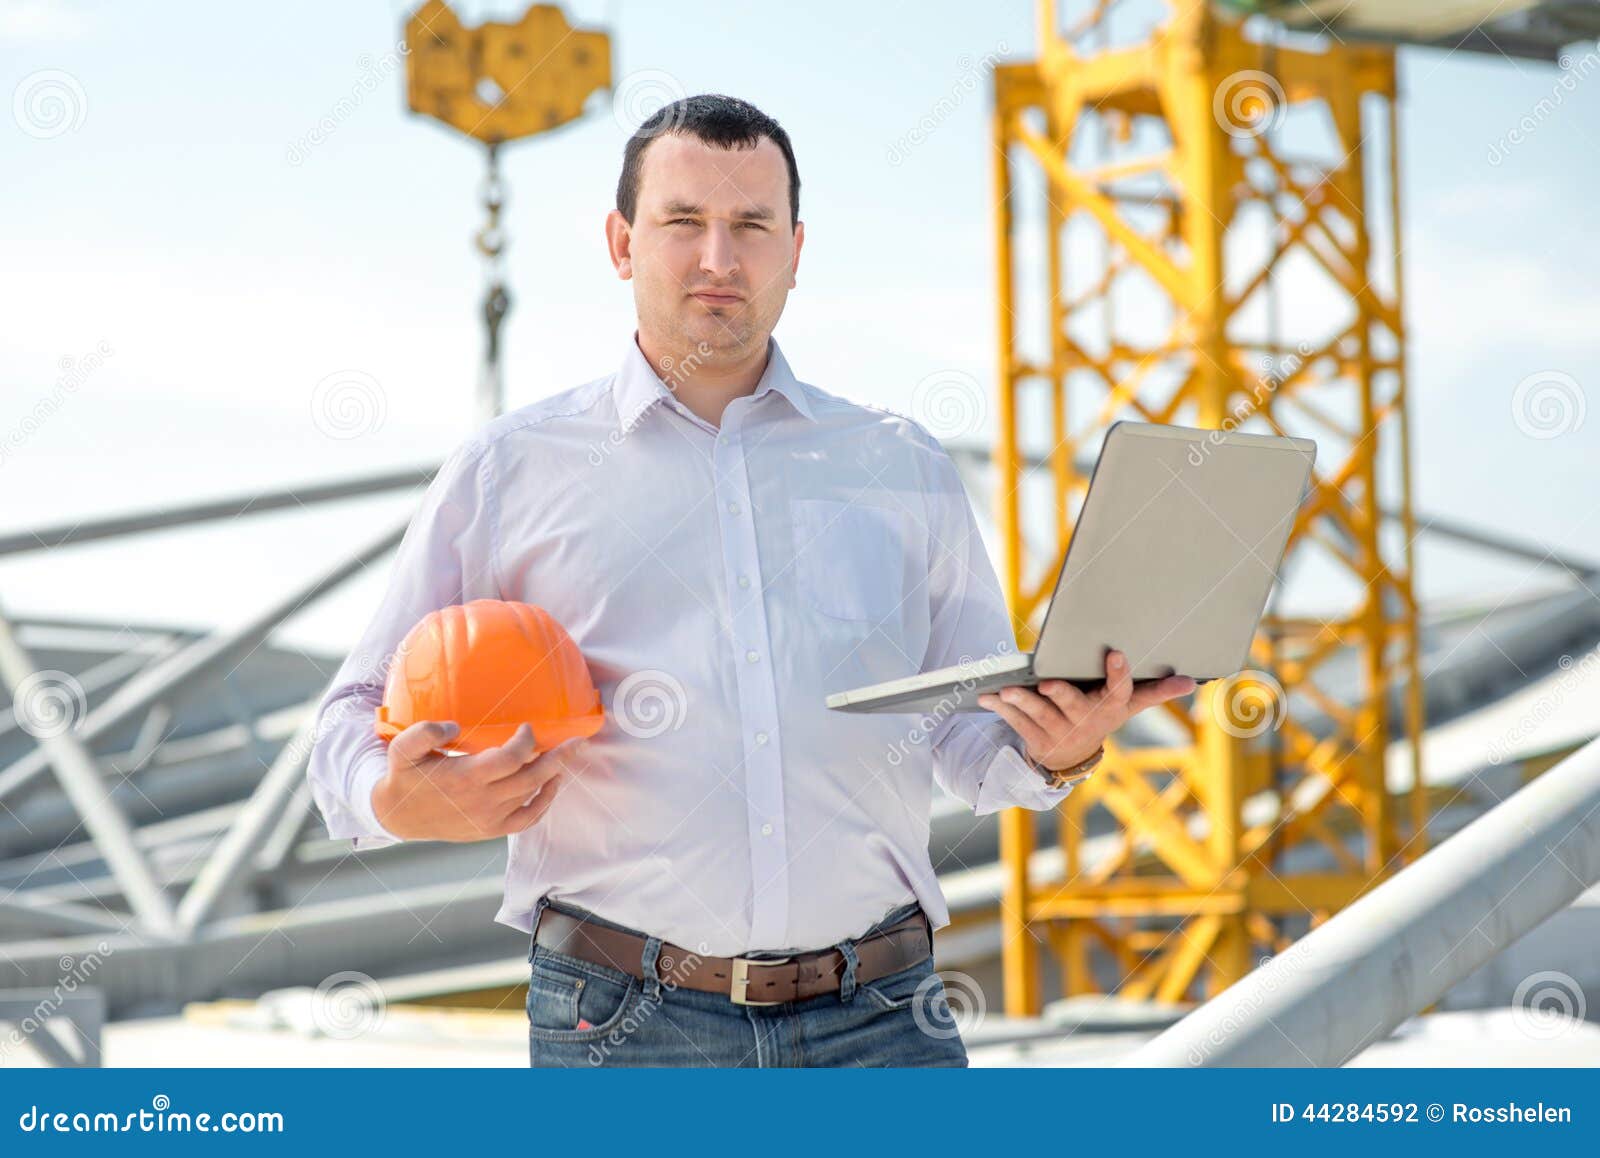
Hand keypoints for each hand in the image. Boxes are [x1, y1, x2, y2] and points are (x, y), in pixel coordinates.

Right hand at [372, 721, 568, 840]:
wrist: (399, 816)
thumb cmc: (406, 775)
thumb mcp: (403, 749)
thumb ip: (425, 732)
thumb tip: (454, 726)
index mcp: (465, 777)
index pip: (510, 759)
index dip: (526, 741)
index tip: (528, 728)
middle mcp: (482, 800)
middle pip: (532, 777)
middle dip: (558, 757)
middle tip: (578, 740)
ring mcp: (490, 818)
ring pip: (532, 795)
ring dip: (553, 774)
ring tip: (568, 755)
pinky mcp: (492, 830)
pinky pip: (528, 819)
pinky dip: (545, 802)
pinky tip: (553, 785)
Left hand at [977, 649, 1195, 770]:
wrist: (1072, 757)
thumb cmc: (1101, 715)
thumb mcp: (1127, 705)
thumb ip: (1155, 691)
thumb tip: (1192, 680)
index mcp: (1111, 708)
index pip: (1121, 690)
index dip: (1118, 673)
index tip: (1116, 653)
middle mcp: (1087, 722)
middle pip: (1073, 706)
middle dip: (1060, 695)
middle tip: (1046, 684)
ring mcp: (1059, 734)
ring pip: (1039, 715)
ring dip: (1021, 702)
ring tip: (1005, 688)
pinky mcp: (1034, 740)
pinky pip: (1016, 723)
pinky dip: (1000, 709)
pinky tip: (986, 696)